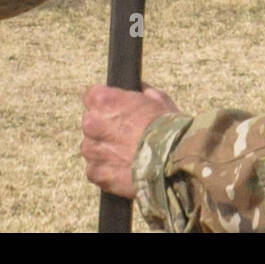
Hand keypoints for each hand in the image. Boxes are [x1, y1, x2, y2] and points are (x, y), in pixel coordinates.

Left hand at [81, 83, 181, 198]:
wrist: (173, 162)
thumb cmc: (168, 128)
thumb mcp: (158, 99)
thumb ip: (140, 93)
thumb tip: (138, 90)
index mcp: (103, 100)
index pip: (91, 97)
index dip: (106, 104)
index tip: (116, 111)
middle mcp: (91, 123)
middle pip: (91, 123)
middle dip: (105, 128)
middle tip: (128, 135)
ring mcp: (92, 150)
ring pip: (92, 147)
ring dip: (105, 150)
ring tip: (129, 155)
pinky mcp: (95, 173)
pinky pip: (96, 169)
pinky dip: (108, 171)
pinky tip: (126, 169)